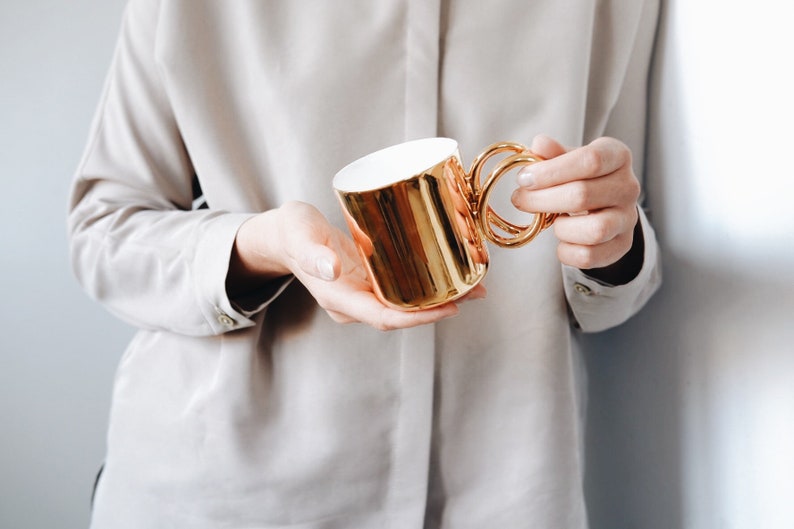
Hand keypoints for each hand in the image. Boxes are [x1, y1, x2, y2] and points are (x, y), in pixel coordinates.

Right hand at [230, 201, 484, 329]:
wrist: (285, 236)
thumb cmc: (291, 233)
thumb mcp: (298, 235)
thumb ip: (311, 252)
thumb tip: (332, 270)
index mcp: (340, 299)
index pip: (385, 318)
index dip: (420, 317)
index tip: (452, 307)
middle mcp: (356, 302)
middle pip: (405, 313)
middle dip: (441, 306)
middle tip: (477, 290)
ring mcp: (365, 293)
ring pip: (408, 302)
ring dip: (441, 295)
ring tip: (475, 281)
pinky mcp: (372, 280)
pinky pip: (404, 288)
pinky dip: (429, 282)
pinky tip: (450, 270)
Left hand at [511, 135, 640, 270]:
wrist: (605, 205)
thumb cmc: (582, 177)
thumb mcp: (569, 158)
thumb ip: (553, 153)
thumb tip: (539, 144)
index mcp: (617, 156)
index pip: (590, 160)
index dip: (551, 171)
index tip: (524, 178)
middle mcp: (628, 187)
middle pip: (582, 195)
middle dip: (541, 200)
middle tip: (520, 199)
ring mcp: (627, 218)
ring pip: (594, 230)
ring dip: (561, 228)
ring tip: (550, 221)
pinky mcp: (621, 245)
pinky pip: (589, 256)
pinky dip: (566, 252)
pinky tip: (561, 240)